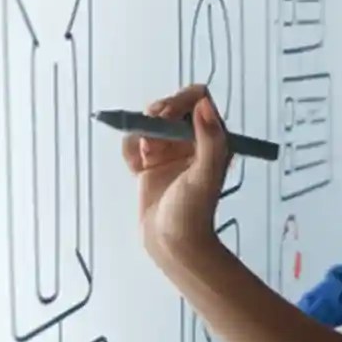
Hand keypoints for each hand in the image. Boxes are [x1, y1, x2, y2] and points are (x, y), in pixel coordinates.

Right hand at [121, 84, 231, 266]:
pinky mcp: (149, 162)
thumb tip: (204, 105)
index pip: (197, 98)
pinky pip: (132, 142)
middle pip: (168, 105)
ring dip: (140, 136)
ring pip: (146, 122)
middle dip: (155, 117)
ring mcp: (168, 150)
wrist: (171, 243)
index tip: (164, 116)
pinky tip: (137, 170)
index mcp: (212, 137)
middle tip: (151, 141)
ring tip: (147, 160)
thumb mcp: (205, 175)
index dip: (179, 100)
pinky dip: (130, 152)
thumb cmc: (192, 213)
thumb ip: (210, 139)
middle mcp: (191, 139)